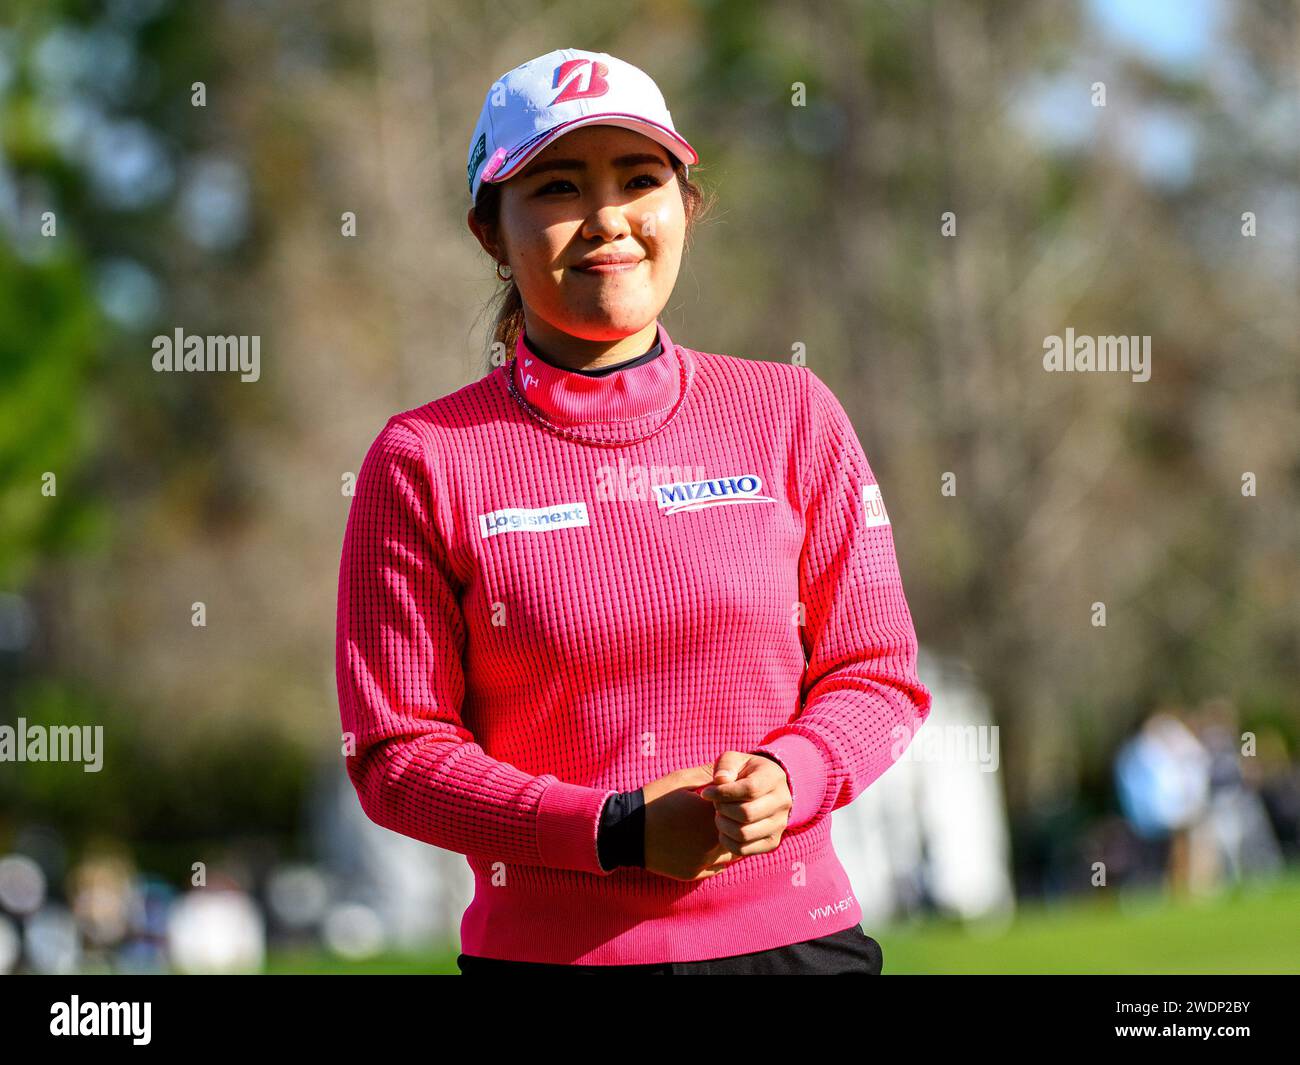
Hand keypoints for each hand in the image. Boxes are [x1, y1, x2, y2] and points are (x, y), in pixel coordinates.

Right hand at [642, 764, 739, 880]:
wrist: (627, 830)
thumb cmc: (654, 800)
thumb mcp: (681, 780)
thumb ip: (709, 774)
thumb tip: (730, 771)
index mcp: (711, 814)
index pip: (740, 808)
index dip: (734, 803)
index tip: (723, 800)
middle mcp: (712, 840)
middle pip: (739, 832)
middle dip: (734, 824)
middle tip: (720, 816)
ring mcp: (704, 860)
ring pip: (731, 853)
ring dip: (727, 842)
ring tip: (711, 831)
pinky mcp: (694, 874)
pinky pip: (717, 868)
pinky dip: (715, 858)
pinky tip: (703, 846)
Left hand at [700, 751, 791, 856]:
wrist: (764, 789)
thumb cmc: (743, 772)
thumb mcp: (733, 760)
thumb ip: (725, 766)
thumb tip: (720, 780)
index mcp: (774, 778)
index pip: (749, 789)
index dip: (723, 792)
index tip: (706, 793)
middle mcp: (782, 802)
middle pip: (746, 813)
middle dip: (723, 809)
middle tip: (715, 804)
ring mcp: (780, 825)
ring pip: (744, 834)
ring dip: (723, 826)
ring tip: (719, 815)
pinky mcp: (772, 842)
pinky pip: (743, 850)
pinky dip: (727, 841)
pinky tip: (724, 828)